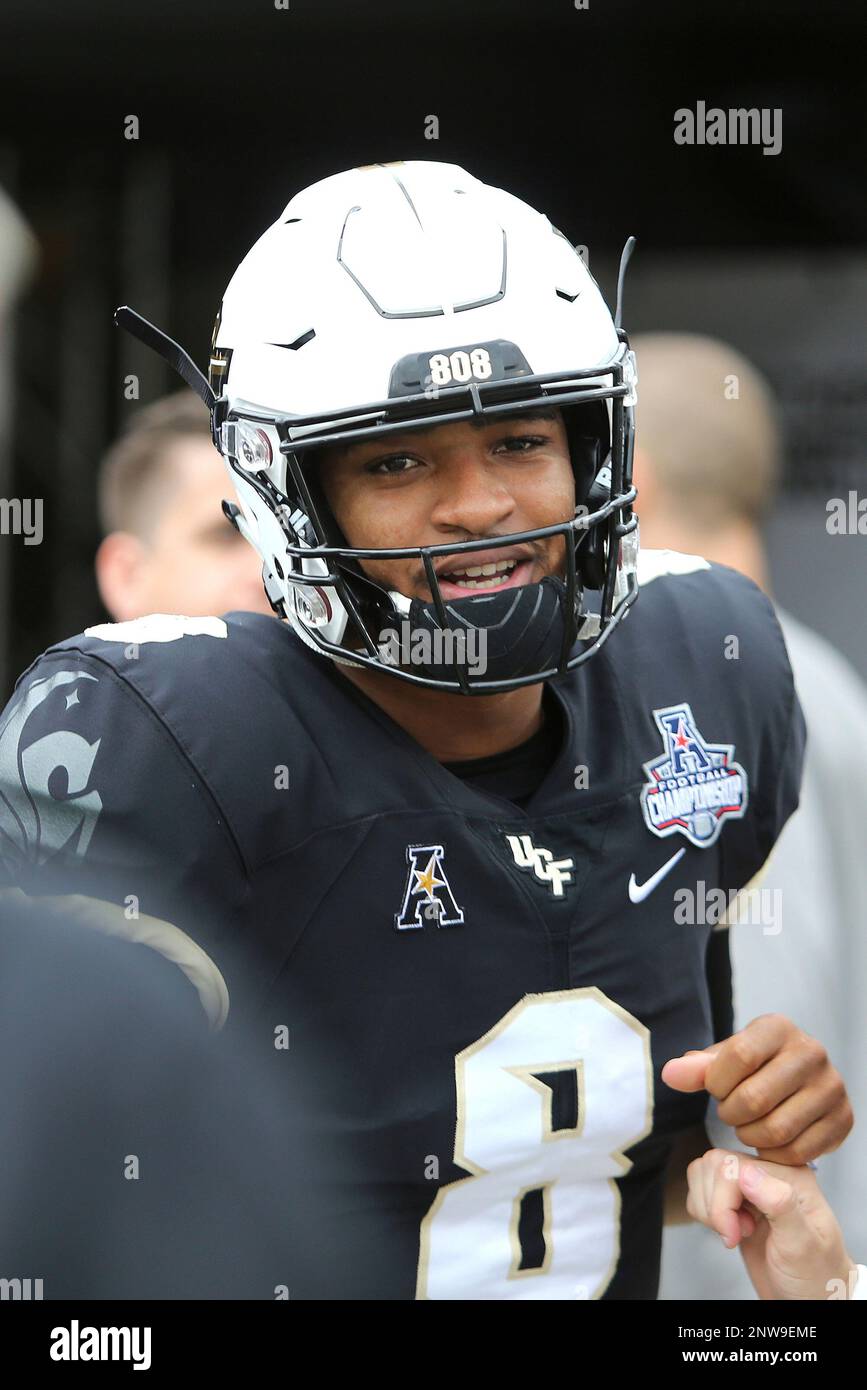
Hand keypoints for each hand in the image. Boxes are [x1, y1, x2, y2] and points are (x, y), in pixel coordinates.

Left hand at [662, 1013, 852, 1163]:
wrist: (800, 1083)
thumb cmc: (755, 1068)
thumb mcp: (724, 1060)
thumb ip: (697, 1068)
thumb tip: (670, 1074)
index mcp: (778, 1028)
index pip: (739, 1056)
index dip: (717, 1082)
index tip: (716, 1089)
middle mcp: (812, 1052)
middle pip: (755, 1098)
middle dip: (730, 1113)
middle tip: (730, 1113)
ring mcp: (832, 1087)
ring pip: (776, 1129)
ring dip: (749, 1136)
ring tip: (747, 1126)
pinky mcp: (843, 1119)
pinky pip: (798, 1152)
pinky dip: (774, 1154)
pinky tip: (768, 1142)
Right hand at [685, 1147, 857, 1299]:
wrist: (811, 1298)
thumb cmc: (815, 1276)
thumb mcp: (803, 1245)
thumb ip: (780, 1205)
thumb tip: (748, 1173)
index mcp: (791, 1176)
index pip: (735, 1166)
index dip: (724, 1201)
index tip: (735, 1234)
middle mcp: (770, 1175)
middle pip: (716, 1164)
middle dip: (715, 1205)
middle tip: (735, 1234)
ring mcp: (752, 1187)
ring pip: (704, 1171)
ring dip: (709, 1208)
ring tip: (735, 1232)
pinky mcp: (738, 1202)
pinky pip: (702, 1189)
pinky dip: (705, 1212)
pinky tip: (731, 1230)